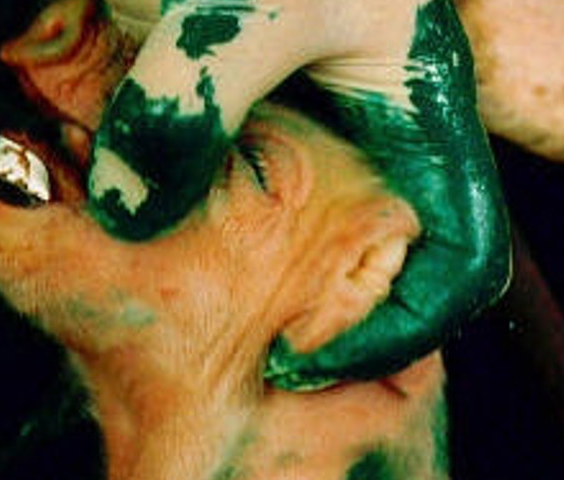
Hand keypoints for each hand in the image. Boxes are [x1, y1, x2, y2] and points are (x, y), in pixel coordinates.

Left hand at [91, 0, 510, 388]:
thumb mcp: (246, 1)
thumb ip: (193, 97)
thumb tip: (131, 210)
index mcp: (413, 112)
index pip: (458, 257)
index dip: (398, 331)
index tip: (300, 360)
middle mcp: (360, 136)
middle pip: (359, 267)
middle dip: (296, 316)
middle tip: (222, 348)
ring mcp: (289, 132)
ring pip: (267, 235)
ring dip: (210, 267)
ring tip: (158, 295)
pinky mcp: (220, 121)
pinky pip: (193, 190)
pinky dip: (150, 211)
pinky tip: (105, 216)